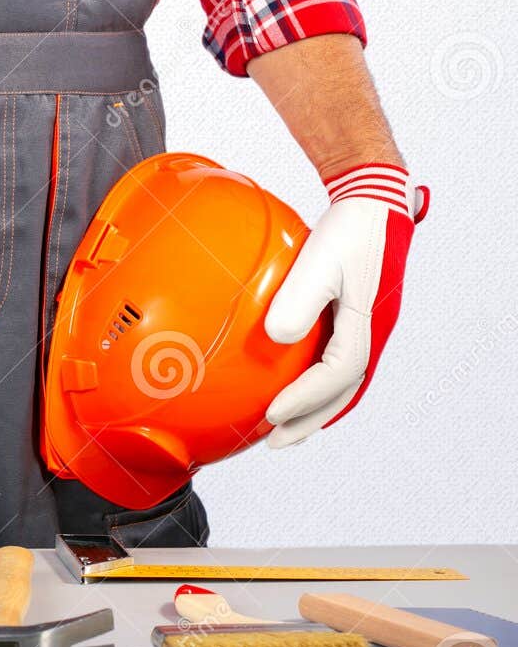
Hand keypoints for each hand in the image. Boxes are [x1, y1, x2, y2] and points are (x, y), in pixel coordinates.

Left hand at [263, 165, 427, 446]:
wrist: (373, 204)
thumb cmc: (348, 230)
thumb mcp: (319, 262)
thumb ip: (298, 299)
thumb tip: (275, 337)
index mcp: (367, 324)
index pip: (338, 375)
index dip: (306, 399)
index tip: (273, 414)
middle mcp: (373, 332)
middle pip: (344, 391)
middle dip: (310, 419)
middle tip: (276, 442)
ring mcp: (367, 327)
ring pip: (344, 382)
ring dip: (315, 408)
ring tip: (283, 428)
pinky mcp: (357, 318)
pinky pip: (339, 363)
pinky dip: (319, 385)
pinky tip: (294, 387)